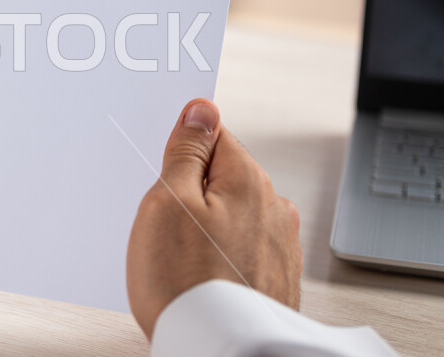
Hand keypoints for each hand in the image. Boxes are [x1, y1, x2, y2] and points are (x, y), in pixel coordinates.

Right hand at [126, 98, 301, 337]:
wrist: (220, 352)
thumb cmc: (185, 285)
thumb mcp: (167, 202)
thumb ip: (185, 152)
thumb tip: (201, 111)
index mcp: (248, 179)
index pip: (211, 136)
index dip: (179, 154)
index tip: (163, 178)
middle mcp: (274, 209)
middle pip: (221, 179)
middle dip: (190, 196)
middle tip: (164, 228)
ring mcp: (280, 247)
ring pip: (231, 218)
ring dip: (206, 231)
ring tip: (181, 263)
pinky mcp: (277, 281)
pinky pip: (240, 254)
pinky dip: (220, 262)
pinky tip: (200, 281)